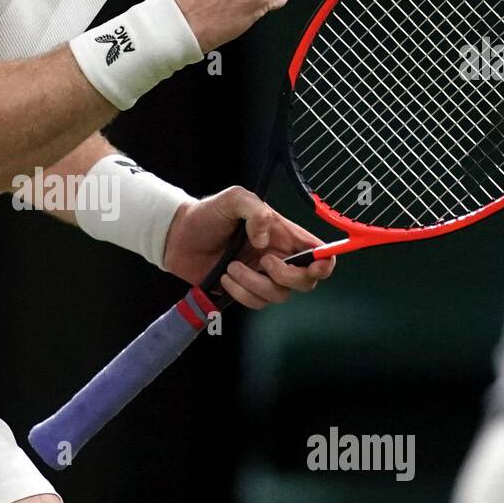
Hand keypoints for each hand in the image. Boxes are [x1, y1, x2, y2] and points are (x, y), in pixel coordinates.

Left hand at [162, 186, 334, 309]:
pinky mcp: (246, 291)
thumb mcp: (234, 199)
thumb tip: (266, 241)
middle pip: (307, 281)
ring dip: (255, 284)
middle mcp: (278, 257)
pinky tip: (225, 277)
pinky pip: (257, 303)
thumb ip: (255, 211)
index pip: (319, 252)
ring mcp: (262, 276)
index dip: (325, 263)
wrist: (178, 236)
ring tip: (231, 267)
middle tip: (264, 262)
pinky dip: (241, 294)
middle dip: (288, 277)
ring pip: (279, 295)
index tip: (314, 265)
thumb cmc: (208, 214)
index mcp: (284, 234)